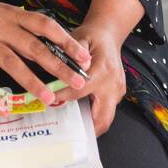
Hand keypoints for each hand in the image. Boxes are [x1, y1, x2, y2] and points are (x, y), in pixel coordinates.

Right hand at [0, 0, 92, 112]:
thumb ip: (20, 24)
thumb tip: (47, 40)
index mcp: (11, 15)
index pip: (45, 25)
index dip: (66, 41)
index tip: (83, 56)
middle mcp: (0, 27)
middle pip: (35, 47)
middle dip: (59, 65)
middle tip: (78, 81)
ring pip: (13, 64)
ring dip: (33, 82)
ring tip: (49, 98)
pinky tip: (5, 108)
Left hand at [63, 20, 126, 136]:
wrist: (109, 35)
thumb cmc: (92, 37)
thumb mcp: (79, 39)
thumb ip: (72, 54)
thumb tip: (66, 73)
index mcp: (103, 70)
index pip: (80, 91)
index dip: (63, 97)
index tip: (49, 101)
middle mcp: (113, 84)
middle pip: (103, 118)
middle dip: (86, 129)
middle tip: (67, 133)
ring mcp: (118, 91)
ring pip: (107, 118)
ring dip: (91, 125)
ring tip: (72, 128)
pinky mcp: (118, 93)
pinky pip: (107, 110)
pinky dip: (95, 116)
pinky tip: (80, 114)